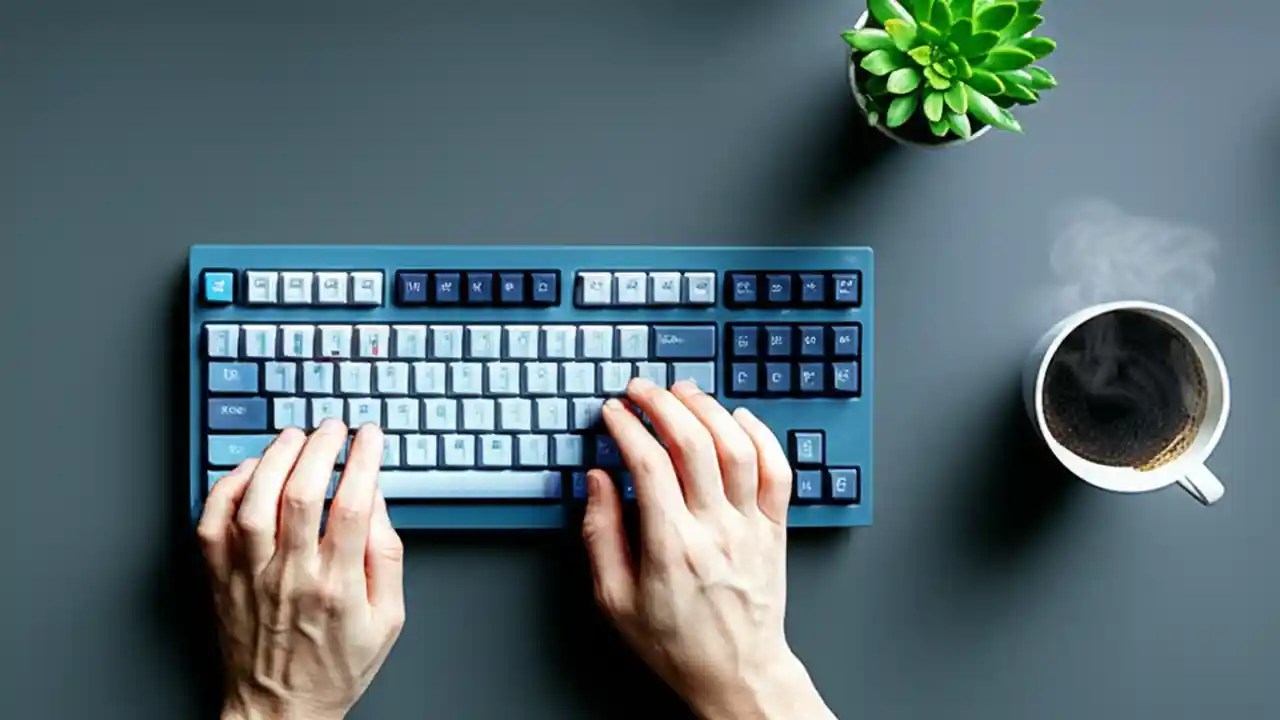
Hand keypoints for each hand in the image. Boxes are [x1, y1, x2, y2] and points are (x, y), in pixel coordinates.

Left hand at [197, 421, 405, 719]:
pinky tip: (249, 470)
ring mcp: (249, 576)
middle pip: (300, 494)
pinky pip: (213, 522)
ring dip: (274, 458)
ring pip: (253, 501)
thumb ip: (386, 556)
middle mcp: (290, 577)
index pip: (351, 505)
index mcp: (337, 586)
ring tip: (295, 437)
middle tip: (333, 427)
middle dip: (320, 448)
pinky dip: (226, 488)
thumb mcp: (387, 618)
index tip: (369, 436)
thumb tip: (376, 501)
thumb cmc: (335, 666)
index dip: (362, 460)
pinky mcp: (219, 578)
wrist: (279, 709)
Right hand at [583, 379, 835, 719]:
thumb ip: (601, 536)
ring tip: (684, 393)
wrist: (736, 673)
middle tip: (641, 390)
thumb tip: (598, 482)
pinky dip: (760, 435)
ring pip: (736, 446)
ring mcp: (751, 526)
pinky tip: (738, 419)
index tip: (612, 413)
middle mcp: (714, 529)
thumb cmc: (676, 643)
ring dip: (708, 409)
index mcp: (671, 547)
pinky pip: (778, 469)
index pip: (648, 463)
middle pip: (692, 443)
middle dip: (661, 404)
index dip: (627, 427)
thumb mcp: (615, 600)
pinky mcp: (776, 528)